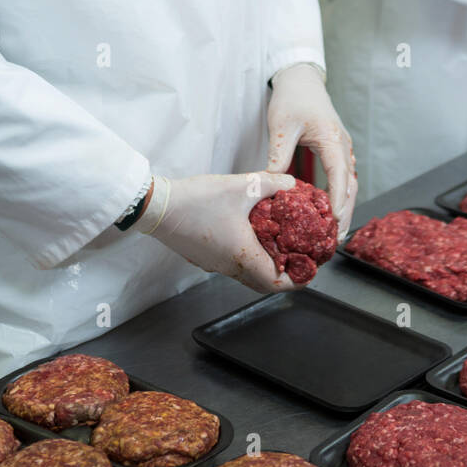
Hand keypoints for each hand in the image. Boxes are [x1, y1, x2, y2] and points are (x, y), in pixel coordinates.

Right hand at [135, 171, 298, 291]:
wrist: (157, 206)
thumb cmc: (196, 200)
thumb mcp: (242, 186)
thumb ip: (272, 183)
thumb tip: (291, 183)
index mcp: (243, 256)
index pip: (278, 283)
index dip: (298, 279)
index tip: (309, 268)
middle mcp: (229, 267)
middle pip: (263, 282)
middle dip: (284, 272)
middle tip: (297, 255)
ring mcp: (214, 264)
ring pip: (247, 273)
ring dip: (265, 263)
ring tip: (277, 242)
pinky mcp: (204, 256)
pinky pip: (232, 263)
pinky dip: (247, 256)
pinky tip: (250, 233)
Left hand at [265, 63, 357, 239]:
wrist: (301, 80)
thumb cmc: (292, 98)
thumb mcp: (281, 126)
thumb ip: (279, 154)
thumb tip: (273, 183)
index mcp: (333, 140)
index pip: (340, 175)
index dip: (338, 200)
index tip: (333, 220)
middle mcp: (343, 147)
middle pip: (351, 186)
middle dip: (346, 213)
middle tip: (336, 238)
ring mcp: (342, 149)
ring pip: (350, 184)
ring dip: (345, 208)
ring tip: (336, 233)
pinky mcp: (336, 152)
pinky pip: (343, 179)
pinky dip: (340, 197)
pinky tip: (329, 212)